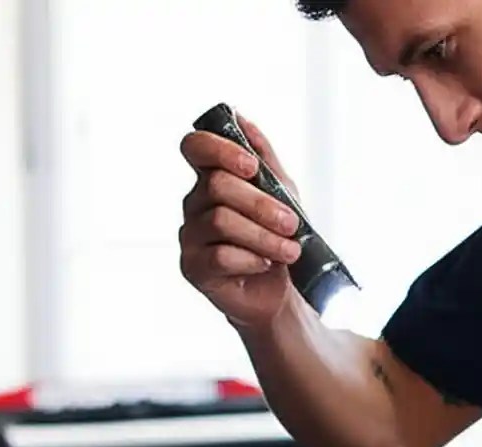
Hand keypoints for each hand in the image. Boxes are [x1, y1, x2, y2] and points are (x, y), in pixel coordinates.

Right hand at [179, 112, 303, 328]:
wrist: (281, 291)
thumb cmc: (278, 238)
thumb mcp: (281, 193)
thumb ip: (264, 158)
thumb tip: (242, 120)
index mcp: (213, 178)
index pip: (196, 147)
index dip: (219, 149)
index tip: (251, 167)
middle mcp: (196, 203)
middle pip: (217, 185)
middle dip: (261, 204)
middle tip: (290, 223)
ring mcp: (191, 235)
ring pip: (220, 221)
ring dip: (263, 235)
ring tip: (289, 250)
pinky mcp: (193, 267)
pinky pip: (219, 255)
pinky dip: (251, 259)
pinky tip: (265, 264)